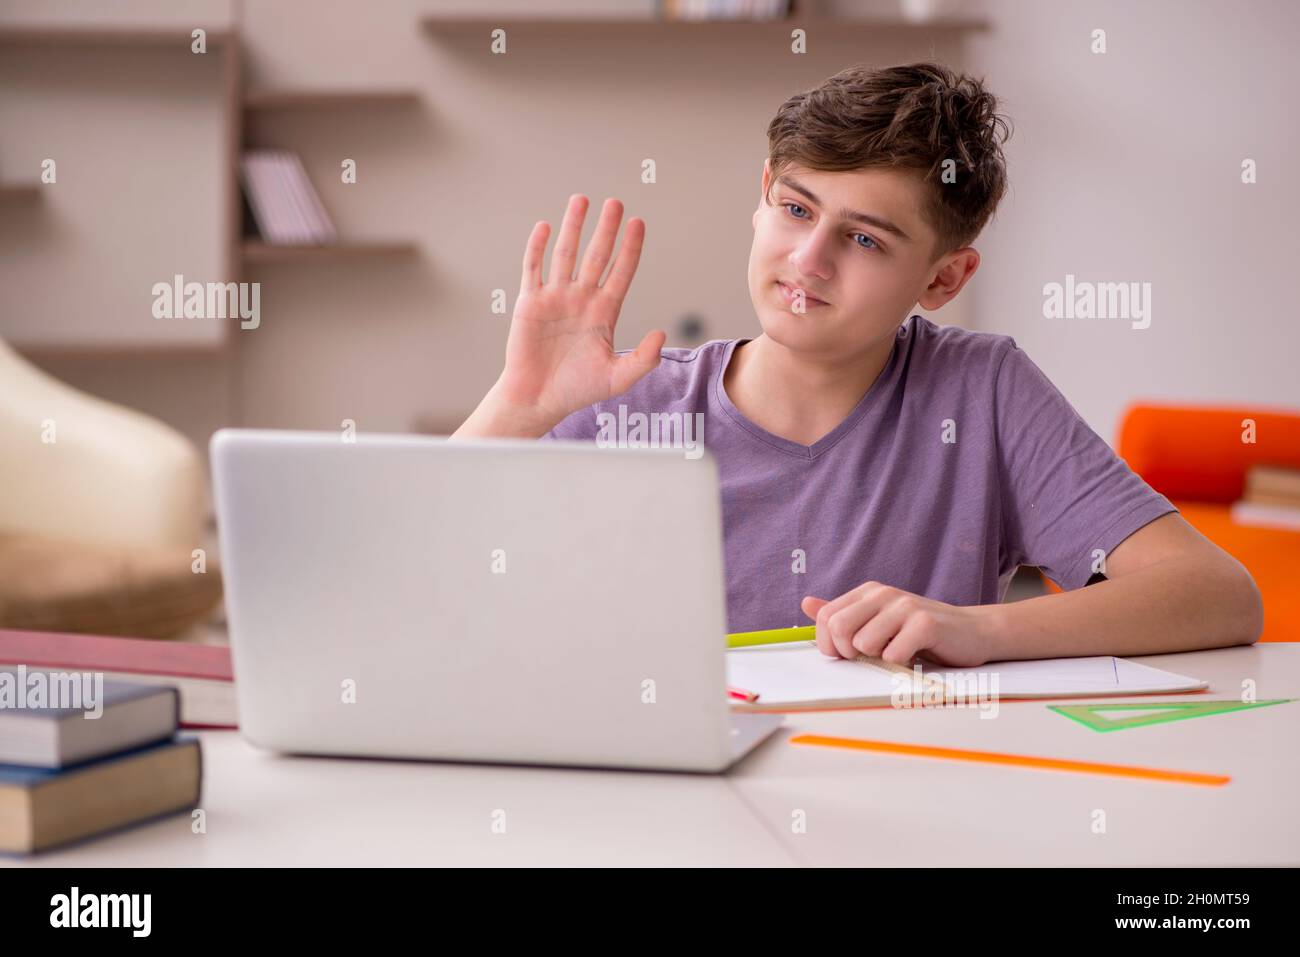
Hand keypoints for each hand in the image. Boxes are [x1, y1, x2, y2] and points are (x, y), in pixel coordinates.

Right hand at [494, 194, 665, 424]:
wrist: (538, 400)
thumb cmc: (576, 390)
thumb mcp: (618, 378)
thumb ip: (643, 359)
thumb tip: (661, 334)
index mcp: (604, 312)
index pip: (621, 272)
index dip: (630, 248)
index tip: (638, 224)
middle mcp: (581, 299)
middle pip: (596, 255)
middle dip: (606, 229)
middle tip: (616, 203)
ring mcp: (555, 298)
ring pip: (566, 254)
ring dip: (573, 227)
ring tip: (582, 200)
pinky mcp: (529, 303)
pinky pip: (533, 269)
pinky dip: (538, 247)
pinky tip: (545, 227)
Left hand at [800, 582, 997, 666]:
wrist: (972, 632)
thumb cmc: (921, 631)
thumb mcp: (878, 619)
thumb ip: (843, 613)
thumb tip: (807, 603)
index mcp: (867, 592)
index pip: (825, 617)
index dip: (829, 643)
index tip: (847, 654)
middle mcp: (883, 593)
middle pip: (838, 627)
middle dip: (848, 652)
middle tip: (871, 656)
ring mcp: (904, 606)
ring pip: (864, 643)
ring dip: (879, 658)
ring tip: (897, 652)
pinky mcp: (925, 623)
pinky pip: (893, 654)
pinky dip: (901, 664)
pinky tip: (915, 655)